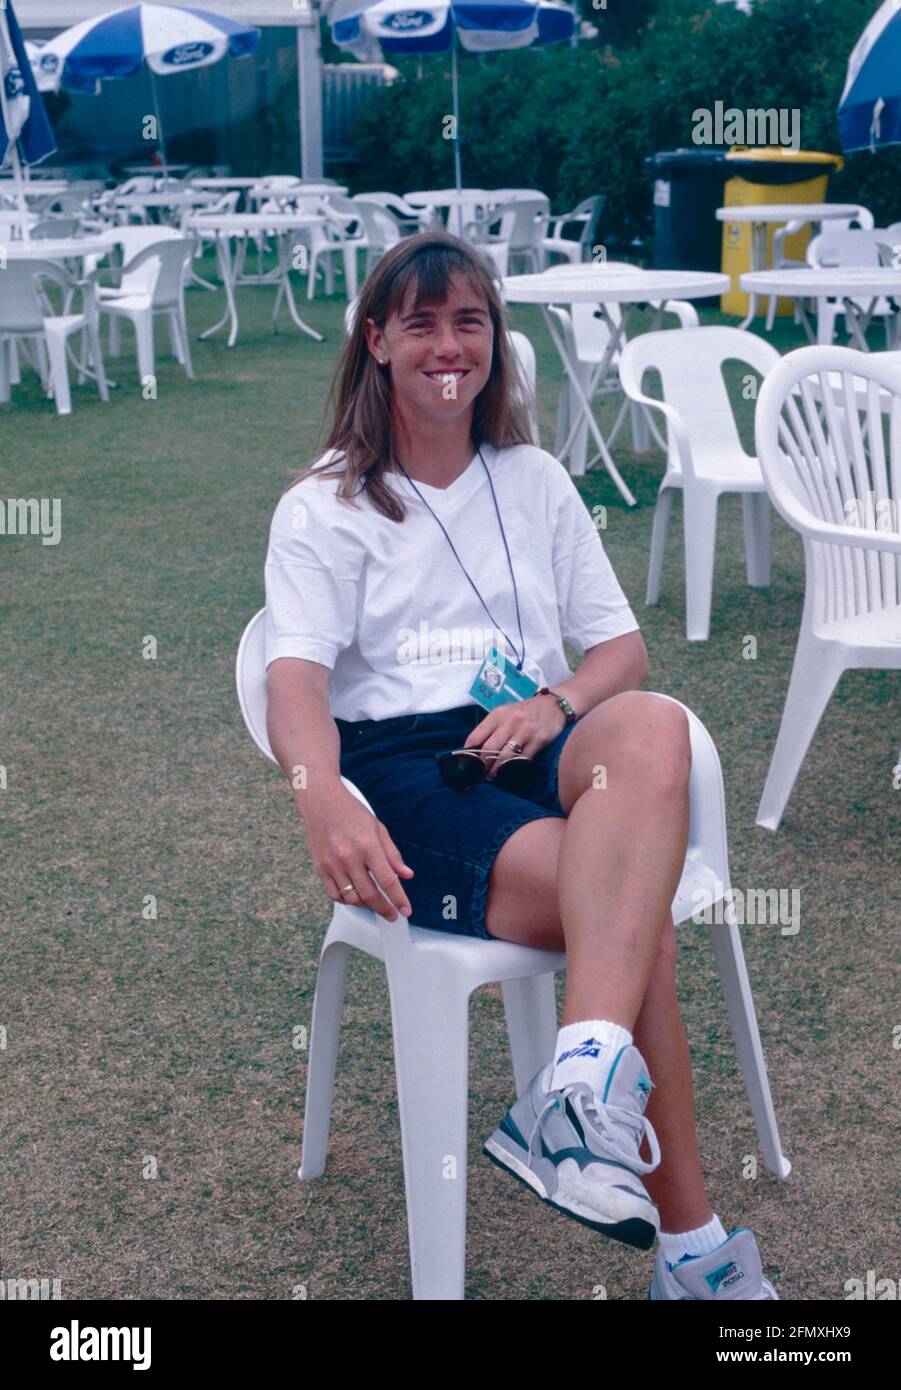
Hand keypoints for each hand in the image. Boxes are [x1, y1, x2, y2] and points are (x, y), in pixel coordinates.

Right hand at [300, 782, 413, 921]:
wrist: (321, 801)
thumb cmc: (351, 812)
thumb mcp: (378, 828)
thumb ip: (392, 854)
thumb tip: (407, 874)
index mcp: (368, 845)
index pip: (387, 880)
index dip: (399, 898)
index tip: (406, 910)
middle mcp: (349, 857)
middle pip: (369, 894)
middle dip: (384, 908)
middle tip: (392, 914)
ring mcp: (332, 864)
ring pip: (351, 898)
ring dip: (366, 905)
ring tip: (375, 903)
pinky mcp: (320, 867)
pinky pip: (334, 894)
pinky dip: (347, 900)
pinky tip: (355, 897)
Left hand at [463, 695, 566, 779]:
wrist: (554, 706)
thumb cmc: (525, 711)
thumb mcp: (505, 713)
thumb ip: (491, 728)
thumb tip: (474, 749)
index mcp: (498, 714)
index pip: (476, 735)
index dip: (468, 752)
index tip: (466, 763)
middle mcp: (511, 721)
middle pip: (489, 749)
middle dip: (482, 765)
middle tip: (479, 774)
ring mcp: (526, 731)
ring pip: (505, 757)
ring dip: (496, 771)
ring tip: (492, 777)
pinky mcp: (539, 741)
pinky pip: (523, 760)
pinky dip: (514, 769)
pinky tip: (509, 774)